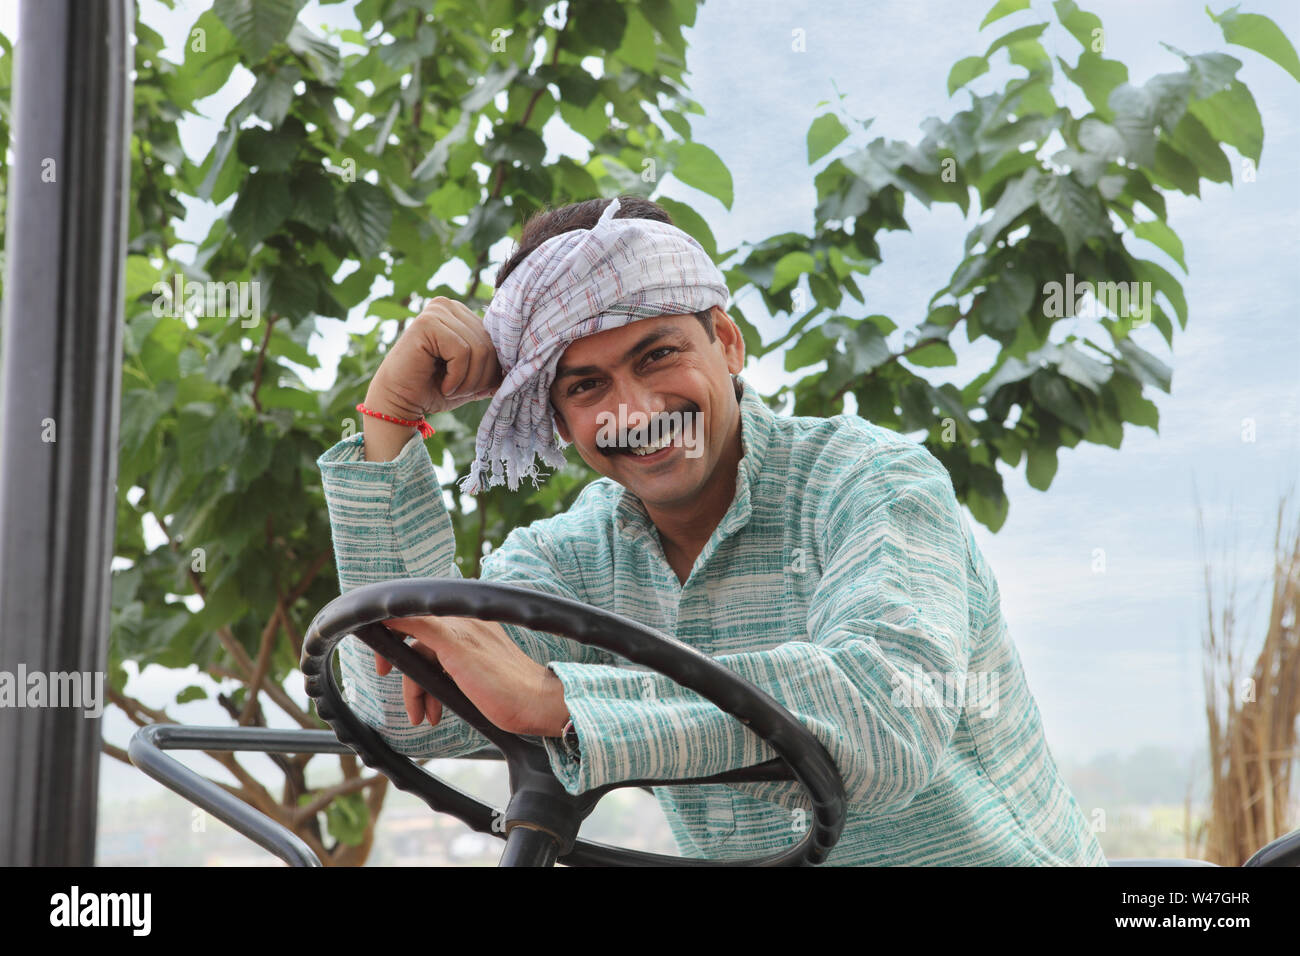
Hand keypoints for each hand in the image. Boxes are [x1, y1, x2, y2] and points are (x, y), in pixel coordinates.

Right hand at [365, 297, 502, 419]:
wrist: (400, 403)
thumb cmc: (435, 389)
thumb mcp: (474, 378)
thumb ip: (495, 369)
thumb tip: (523, 369)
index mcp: (462, 313)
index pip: (497, 339)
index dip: (494, 369)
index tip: (478, 388)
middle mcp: (450, 305)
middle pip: (490, 345)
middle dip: (481, 378)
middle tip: (460, 391)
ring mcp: (437, 310)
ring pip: (479, 349)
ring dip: (468, 381)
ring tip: (450, 388)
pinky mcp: (427, 323)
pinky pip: (462, 352)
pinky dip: (456, 377)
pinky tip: (442, 384)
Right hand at [373, 614, 569, 737]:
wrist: (537, 707)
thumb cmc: (502, 684)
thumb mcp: (456, 652)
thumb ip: (425, 626)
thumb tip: (394, 610)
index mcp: (459, 619)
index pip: (413, 619)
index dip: (392, 640)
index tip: (383, 667)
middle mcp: (465, 627)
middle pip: (419, 649)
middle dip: (411, 681)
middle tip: (410, 708)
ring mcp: (473, 646)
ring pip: (431, 666)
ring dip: (423, 693)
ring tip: (425, 718)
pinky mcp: (479, 665)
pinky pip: (446, 675)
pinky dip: (437, 693)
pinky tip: (438, 713)